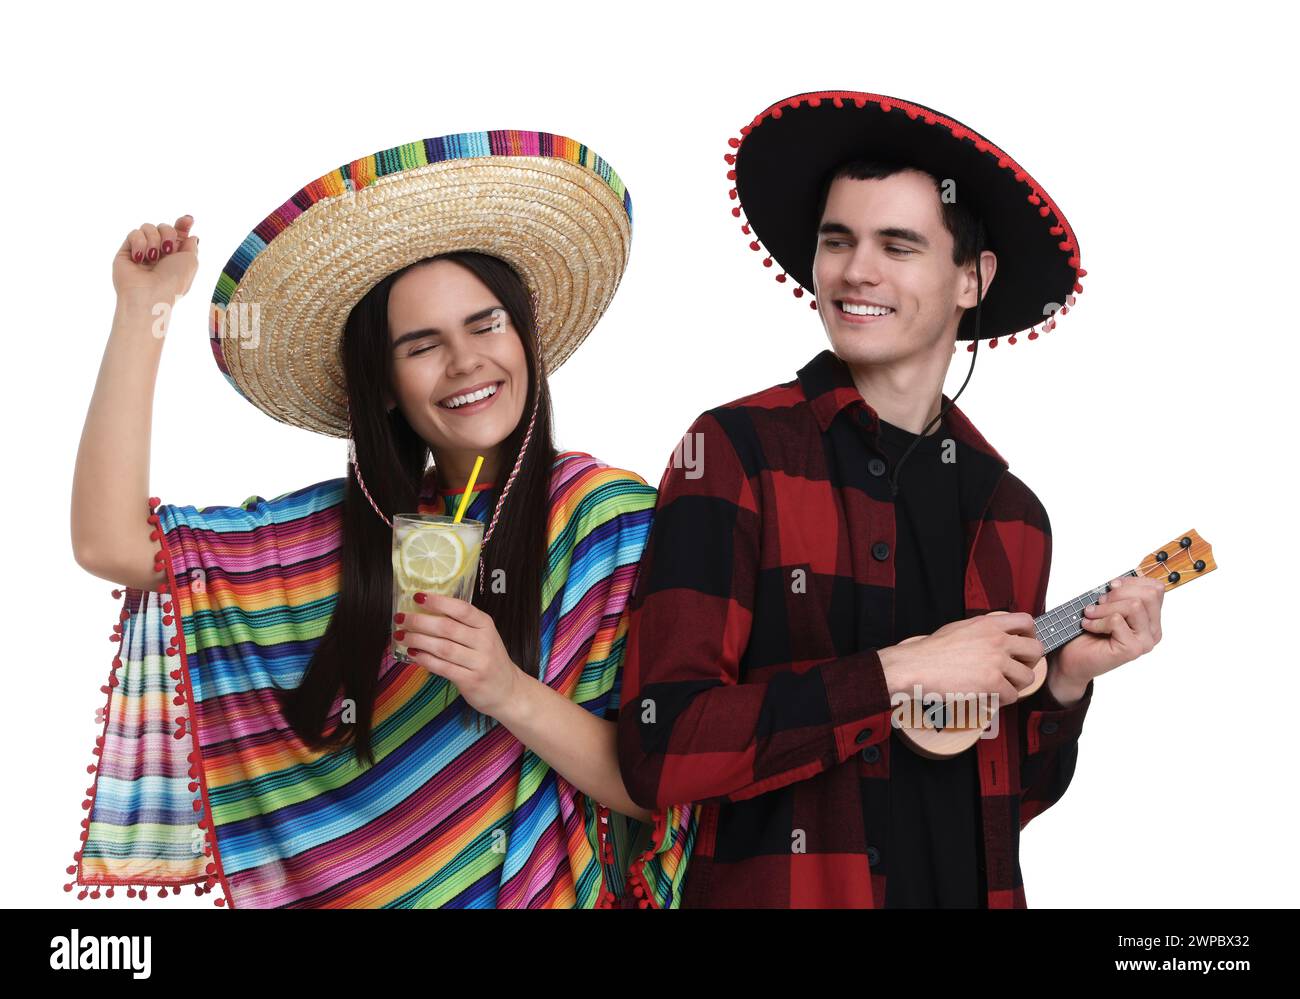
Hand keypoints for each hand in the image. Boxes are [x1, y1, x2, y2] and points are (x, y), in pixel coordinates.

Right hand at [113, 214, 198, 304]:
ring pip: (148, 227)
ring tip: (153, 258)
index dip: (183, 224)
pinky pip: (134, 233)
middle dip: (168, 234)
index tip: (188, 219)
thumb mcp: (191, 262)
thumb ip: (191, 246)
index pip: (178, 234)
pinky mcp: (126, 251)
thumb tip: (191, 235)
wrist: (149, 294)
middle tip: (168, 249)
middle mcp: (160, 253)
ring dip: (154, 240)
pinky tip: (140, 258)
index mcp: (176, 257)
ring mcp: (143, 252)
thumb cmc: (173, 281)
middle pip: (164, 227)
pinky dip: (139, 243)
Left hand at [394, 593, 522, 720]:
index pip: (461, 609)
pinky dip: (425, 660)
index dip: (438, 602)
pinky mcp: (471, 680)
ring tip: (401, 636)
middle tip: (401, 619)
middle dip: (419, 622)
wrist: (508, 690)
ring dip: (418, 640)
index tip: (417, 597)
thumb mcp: (483, 636)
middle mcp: (484, 641)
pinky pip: (443, 667)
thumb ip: (460, 625)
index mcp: (486, 625)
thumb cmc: (489, 659)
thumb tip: (424, 613)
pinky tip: (413, 654)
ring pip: (442, 647)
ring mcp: (479, 662)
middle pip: (447, 628)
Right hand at [880, 611, 1044, 706]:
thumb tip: (997, 635)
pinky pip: (1012, 696)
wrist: (916, 666)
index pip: (1027, 621)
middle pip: (1036, 650)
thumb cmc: (931, 650)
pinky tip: (989, 698)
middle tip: (1016, 670)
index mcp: (989, 624)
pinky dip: (1002, 700)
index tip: (1023, 646)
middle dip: (1029, 663)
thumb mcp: (960, 628)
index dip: (1030, 635)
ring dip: (1017, 685)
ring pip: (1028, 677)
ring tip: (1001, 687)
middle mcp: (997, 640)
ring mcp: (996, 661)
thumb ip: (983, 630)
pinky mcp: (991, 682)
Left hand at [1056, 575, 1163, 686]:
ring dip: (1105, 607)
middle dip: (1119, 593)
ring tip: (1091, 615)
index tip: (1111, 586)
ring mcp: (1145, 641)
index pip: (1156, 589)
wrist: (1073, 658)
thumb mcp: (1107, 606)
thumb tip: (1117, 583)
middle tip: (1099, 602)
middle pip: (1149, 594)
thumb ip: (1119, 594)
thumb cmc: (1089, 632)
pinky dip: (1097, 621)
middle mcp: (1154, 631)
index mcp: (1151, 618)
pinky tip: (1089, 627)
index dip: (1131, 582)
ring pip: (1134, 606)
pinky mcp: (1133, 649)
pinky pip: (1117, 621)